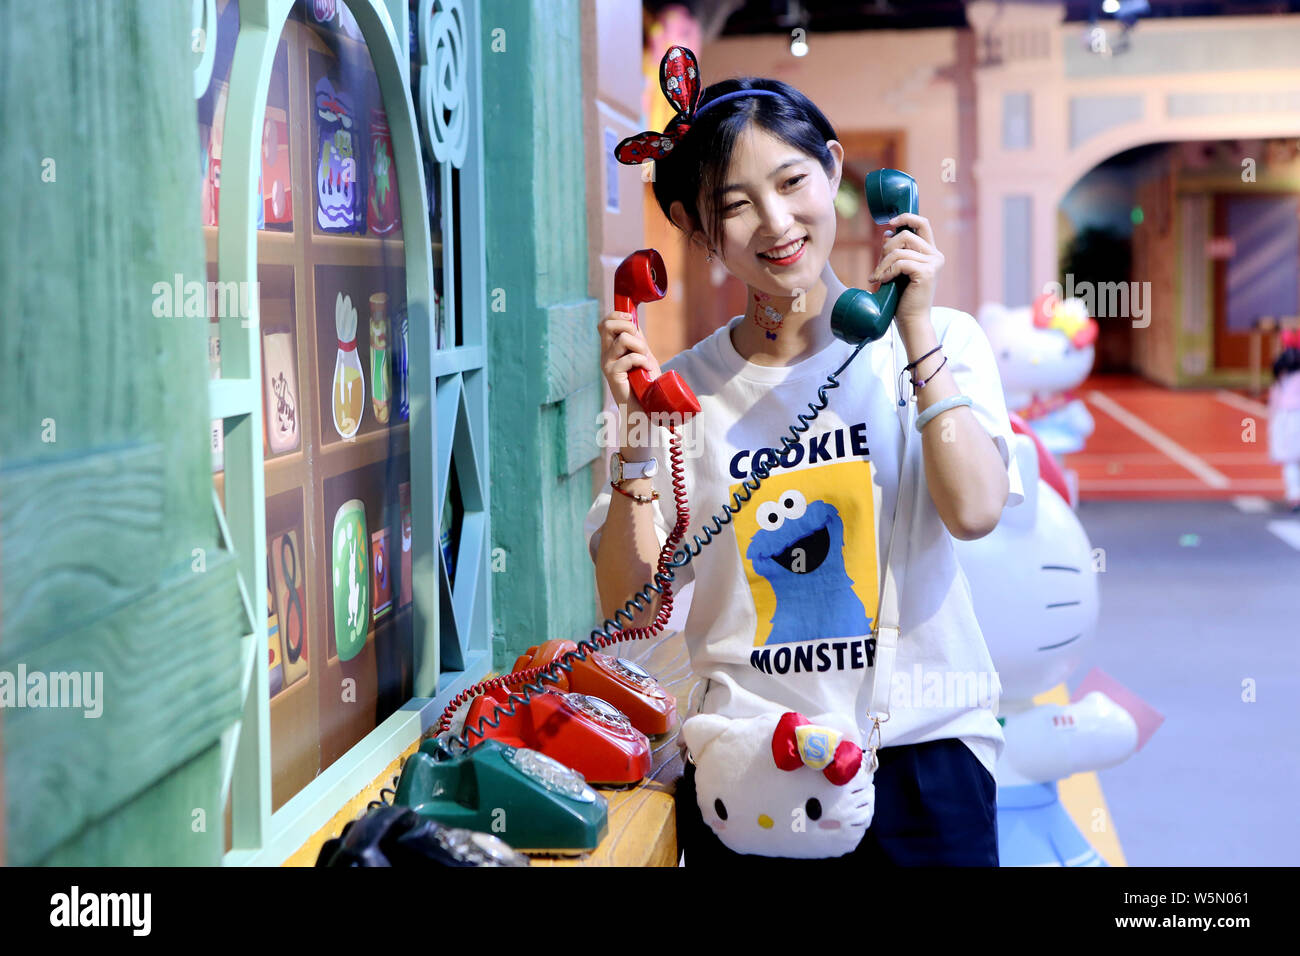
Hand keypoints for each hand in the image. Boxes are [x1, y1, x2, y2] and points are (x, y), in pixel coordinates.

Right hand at [597, 310, 661, 415]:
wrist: (644, 407)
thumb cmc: (645, 383)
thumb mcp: (642, 355)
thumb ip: (636, 341)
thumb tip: (634, 322)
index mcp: (610, 349)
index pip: (604, 323)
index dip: (616, 315)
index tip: (631, 319)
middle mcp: (605, 355)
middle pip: (607, 325)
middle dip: (628, 326)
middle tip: (640, 342)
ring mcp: (607, 364)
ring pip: (622, 339)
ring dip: (640, 346)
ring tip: (646, 359)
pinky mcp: (612, 374)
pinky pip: (629, 358)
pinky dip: (643, 361)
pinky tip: (647, 370)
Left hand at [868, 212, 944, 329]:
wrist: (912, 320)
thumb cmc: (903, 297)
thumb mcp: (897, 269)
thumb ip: (895, 251)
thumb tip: (887, 233)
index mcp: (931, 252)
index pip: (923, 223)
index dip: (906, 217)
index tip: (889, 223)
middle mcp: (935, 255)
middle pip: (906, 234)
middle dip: (886, 247)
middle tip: (878, 266)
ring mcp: (933, 263)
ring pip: (900, 250)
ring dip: (883, 263)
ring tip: (877, 277)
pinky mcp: (927, 272)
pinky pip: (900, 263)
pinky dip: (887, 271)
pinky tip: (882, 281)